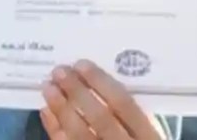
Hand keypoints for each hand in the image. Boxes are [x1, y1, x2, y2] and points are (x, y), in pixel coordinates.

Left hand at [39, 60, 161, 139]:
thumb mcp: (149, 134)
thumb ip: (132, 116)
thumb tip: (98, 84)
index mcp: (150, 138)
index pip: (124, 105)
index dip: (101, 83)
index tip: (81, 64)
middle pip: (100, 118)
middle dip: (77, 92)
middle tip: (59, 71)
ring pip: (80, 135)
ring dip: (61, 108)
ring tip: (48, 87)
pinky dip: (54, 129)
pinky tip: (47, 112)